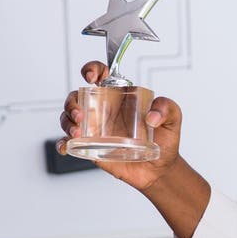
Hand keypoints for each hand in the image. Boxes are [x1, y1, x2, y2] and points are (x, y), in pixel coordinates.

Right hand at [58, 60, 183, 192]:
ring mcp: (95, 128)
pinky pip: (69, 143)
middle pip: (77, 96)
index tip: (91, 77)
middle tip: (81, 114)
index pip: (101, 75)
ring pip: (69, 118)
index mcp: (120, 97)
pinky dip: (62, 144)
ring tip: (78, 132)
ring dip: (67, 122)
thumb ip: (167, 108)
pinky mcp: (90, 147)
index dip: (92, 69)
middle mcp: (103, 110)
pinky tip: (67, 146)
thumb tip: (152, 116)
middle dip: (72, 102)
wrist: (160, 168)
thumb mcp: (173, 118)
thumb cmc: (164, 139)